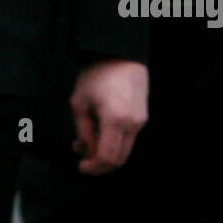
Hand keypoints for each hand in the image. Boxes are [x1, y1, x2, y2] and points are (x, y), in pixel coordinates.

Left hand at [69, 58, 147, 174]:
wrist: (121, 54)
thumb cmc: (97, 74)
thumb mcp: (79, 102)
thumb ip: (83, 131)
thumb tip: (86, 151)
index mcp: (115, 120)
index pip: (107, 158)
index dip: (93, 168)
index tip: (81, 167)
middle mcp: (132, 124)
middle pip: (119, 160)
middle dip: (99, 164)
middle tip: (83, 158)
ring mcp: (140, 121)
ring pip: (125, 151)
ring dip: (106, 153)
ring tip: (88, 140)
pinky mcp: (143, 117)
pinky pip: (129, 139)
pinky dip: (115, 142)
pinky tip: (100, 131)